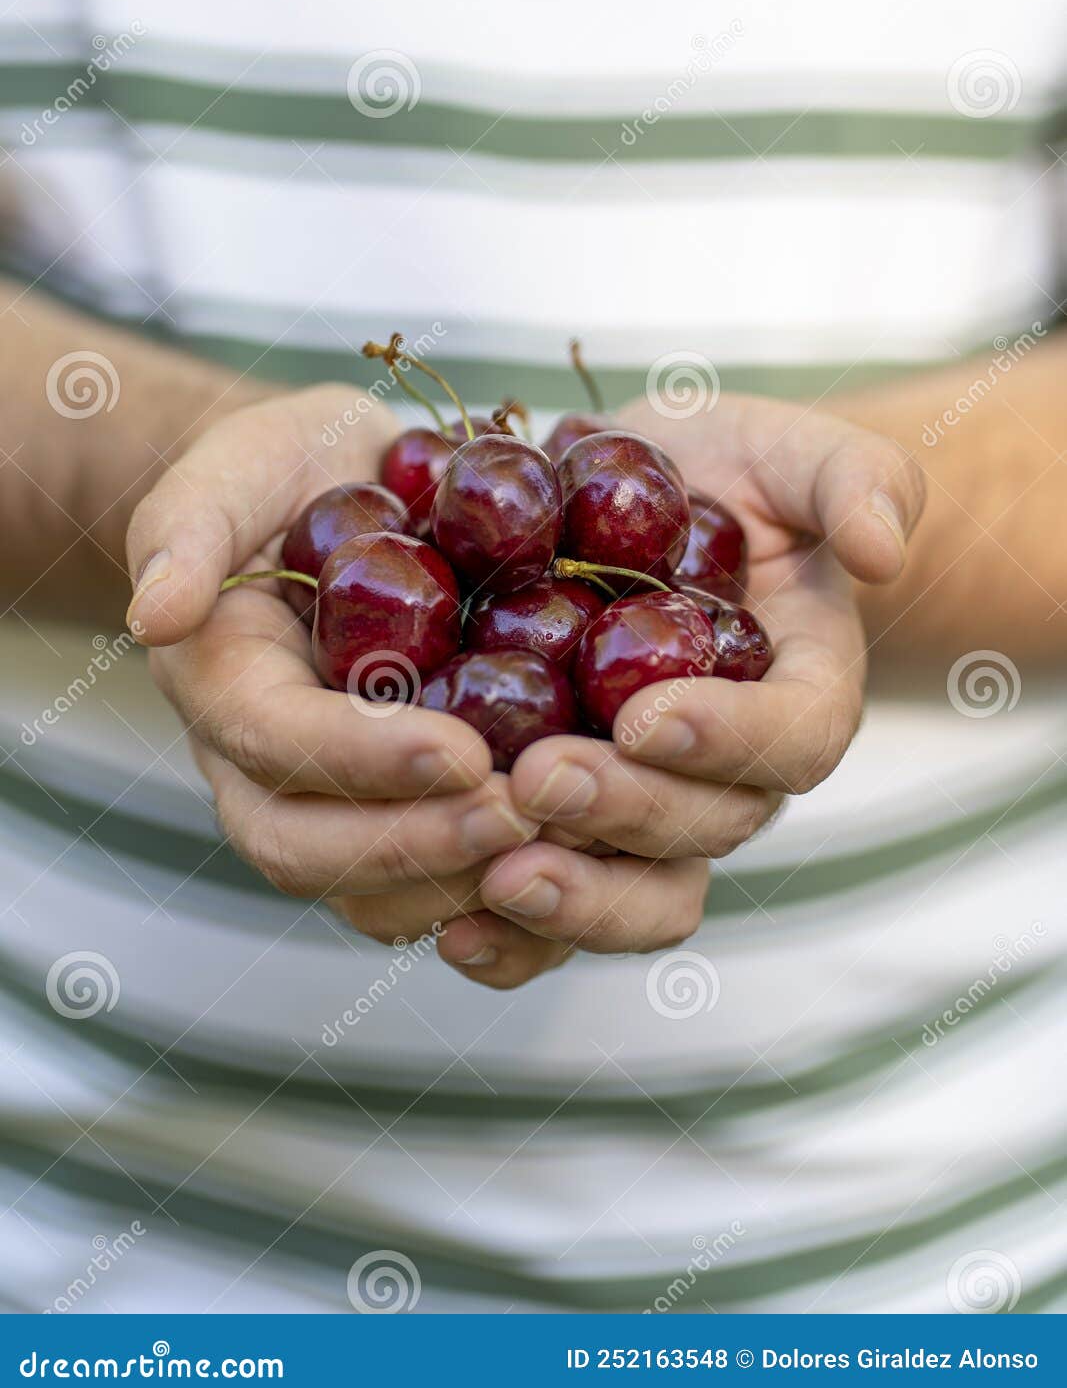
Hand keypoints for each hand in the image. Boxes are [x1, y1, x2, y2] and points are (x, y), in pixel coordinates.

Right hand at [126, 384, 539, 928]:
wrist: (345, 492)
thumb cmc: (289, 471)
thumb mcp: (236, 466)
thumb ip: (187, 527)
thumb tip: (156, 615)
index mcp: (224, 685)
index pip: (274, 744)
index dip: (358, 758)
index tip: (461, 750)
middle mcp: (268, 767)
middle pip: (309, 850)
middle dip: (415, 845)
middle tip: (525, 812)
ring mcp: (338, 801)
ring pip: (373, 895)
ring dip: (466, 882)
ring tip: (565, 841)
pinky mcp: (407, 811)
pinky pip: (440, 886)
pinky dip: (507, 894)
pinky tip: (588, 857)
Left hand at [458, 392, 924, 961]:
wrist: (624, 502)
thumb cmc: (724, 471)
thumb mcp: (791, 450)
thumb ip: (855, 479)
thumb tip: (882, 552)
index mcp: (801, 691)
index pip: (797, 739)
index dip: (732, 741)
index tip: (649, 717)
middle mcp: (732, 771)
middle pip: (706, 829)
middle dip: (628, 813)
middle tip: (542, 779)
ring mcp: (652, 806)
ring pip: (638, 889)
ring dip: (571, 896)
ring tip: (491, 875)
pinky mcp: (575, 824)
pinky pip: (559, 902)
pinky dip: (512, 937)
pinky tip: (446, 926)